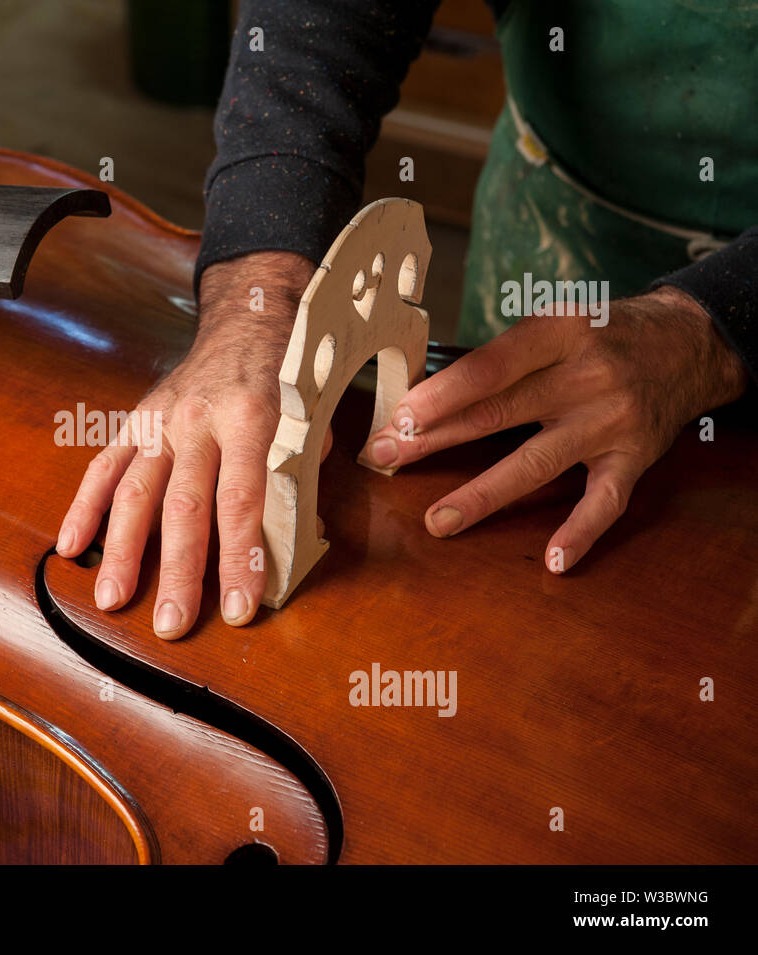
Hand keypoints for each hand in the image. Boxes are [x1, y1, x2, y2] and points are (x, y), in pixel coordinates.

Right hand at [56, 251, 315, 638]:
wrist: (248, 320)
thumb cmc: (287, 377)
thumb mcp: (313, 419)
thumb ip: (299, 477)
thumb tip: (288, 545)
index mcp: (251, 416)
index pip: (242, 499)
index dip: (239, 556)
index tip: (236, 607)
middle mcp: (198, 419)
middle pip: (182, 505)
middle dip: (175, 570)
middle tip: (170, 624)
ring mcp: (161, 421)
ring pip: (134, 490)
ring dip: (121, 550)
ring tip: (112, 600)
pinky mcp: (136, 421)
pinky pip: (103, 467)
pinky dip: (84, 508)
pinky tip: (72, 547)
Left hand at [360, 285, 748, 571]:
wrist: (687, 342)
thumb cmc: (597, 335)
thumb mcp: (552, 323)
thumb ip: (498, 360)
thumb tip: (422, 402)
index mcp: (559, 332)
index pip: (490, 368)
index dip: (441, 395)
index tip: (399, 418)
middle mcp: (587, 376)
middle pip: (499, 414)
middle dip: (435, 440)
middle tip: (385, 458)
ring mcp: (611, 421)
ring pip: (538, 463)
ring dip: (483, 495)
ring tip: (438, 521)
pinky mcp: (634, 458)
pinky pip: (606, 502)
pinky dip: (582, 532)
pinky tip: (554, 561)